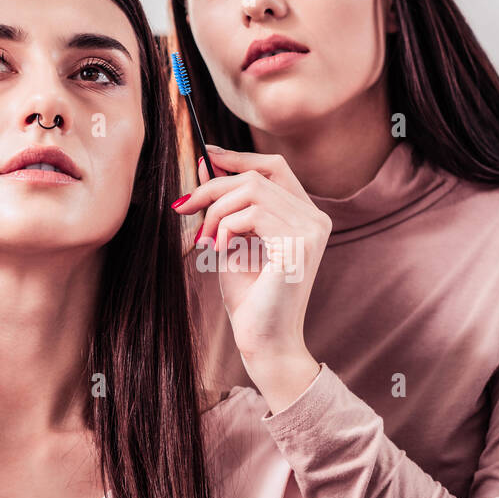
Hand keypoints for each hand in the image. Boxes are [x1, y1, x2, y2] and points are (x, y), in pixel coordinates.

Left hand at [171, 146, 330, 406]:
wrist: (264, 342)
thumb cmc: (250, 299)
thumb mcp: (233, 241)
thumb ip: (227, 206)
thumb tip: (208, 165)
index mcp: (305, 216)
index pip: (274, 166)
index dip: (239, 156)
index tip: (206, 155)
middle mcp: (315, 218)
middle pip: (258, 175)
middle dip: (214, 186)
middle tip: (183, 205)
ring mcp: (311, 230)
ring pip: (251, 190)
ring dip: (216, 211)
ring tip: (203, 240)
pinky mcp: (298, 244)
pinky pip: (252, 213)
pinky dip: (225, 227)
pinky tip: (218, 250)